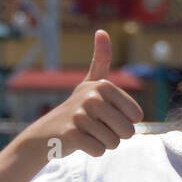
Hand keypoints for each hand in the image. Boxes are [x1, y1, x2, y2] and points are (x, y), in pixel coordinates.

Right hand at [26, 30, 144, 157]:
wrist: (45, 134)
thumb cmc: (77, 109)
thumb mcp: (90, 83)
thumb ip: (100, 59)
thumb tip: (102, 30)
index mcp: (103, 86)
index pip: (136, 116)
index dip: (125, 122)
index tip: (106, 115)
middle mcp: (91, 97)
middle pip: (128, 131)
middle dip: (116, 135)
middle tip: (96, 128)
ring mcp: (79, 116)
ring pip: (114, 142)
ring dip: (104, 143)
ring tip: (87, 134)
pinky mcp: (71, 135)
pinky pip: (99, 150)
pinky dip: (93, 151)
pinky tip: (79, 142)